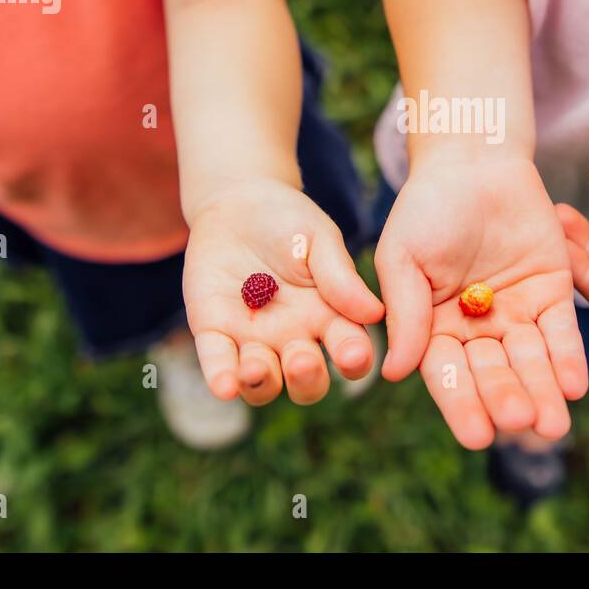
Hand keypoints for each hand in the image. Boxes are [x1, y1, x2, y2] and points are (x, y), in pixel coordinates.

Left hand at [182, 179, 384, 405]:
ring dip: (262, 383)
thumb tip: (374, 313)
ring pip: (263, 384)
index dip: (354, 361)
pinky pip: (218, 362)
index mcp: (330, 319)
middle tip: (301, 359)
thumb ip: (340, 276)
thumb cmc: (288, 220)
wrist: (237, 202)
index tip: (353, 357)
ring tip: (255, 367)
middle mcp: (295, 339)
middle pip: (307, 383)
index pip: (350, 353)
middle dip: (306, 379)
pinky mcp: (214, 331)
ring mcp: (253, 340)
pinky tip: (223, 386)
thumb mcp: (319, 240)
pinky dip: (221, 377)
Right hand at [375, 154, 588, 448]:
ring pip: (531, 360)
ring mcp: (516, 312)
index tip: (475, 437)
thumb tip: (390, 373)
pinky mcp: (551, 292)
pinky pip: (562, 331)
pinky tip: (575, 385)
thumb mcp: (403, 258)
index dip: (461, 405)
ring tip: (554, 424)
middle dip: (508, 399)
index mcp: (434, 327)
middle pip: (493, 373)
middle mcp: (476, 329)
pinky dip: (568, 357)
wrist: (473, 160)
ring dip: (543, 391)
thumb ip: (406, 313)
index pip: (448, 375)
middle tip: (523, 424)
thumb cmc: (426, 207)